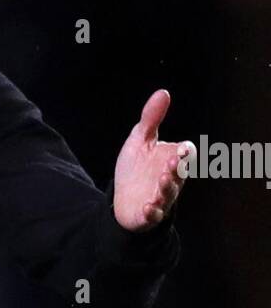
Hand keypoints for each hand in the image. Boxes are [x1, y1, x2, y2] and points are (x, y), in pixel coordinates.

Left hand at [112, 89, 194, 231]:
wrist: (121, 198)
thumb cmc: (135, 168)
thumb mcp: (140, 140)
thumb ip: (151, 119)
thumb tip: (163, 92)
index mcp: (172, 159)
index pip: (186, 153)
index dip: (185, 151)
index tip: (180, 148)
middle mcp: (171, 178)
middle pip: (180, 173)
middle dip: (178, 168)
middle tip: (172, 162)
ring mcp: (161, 197)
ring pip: (169, 193)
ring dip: (167, 187)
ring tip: (163, 180)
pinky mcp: (149, 213)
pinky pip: (154, 214)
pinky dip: (153, 211)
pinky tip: (147, 207)